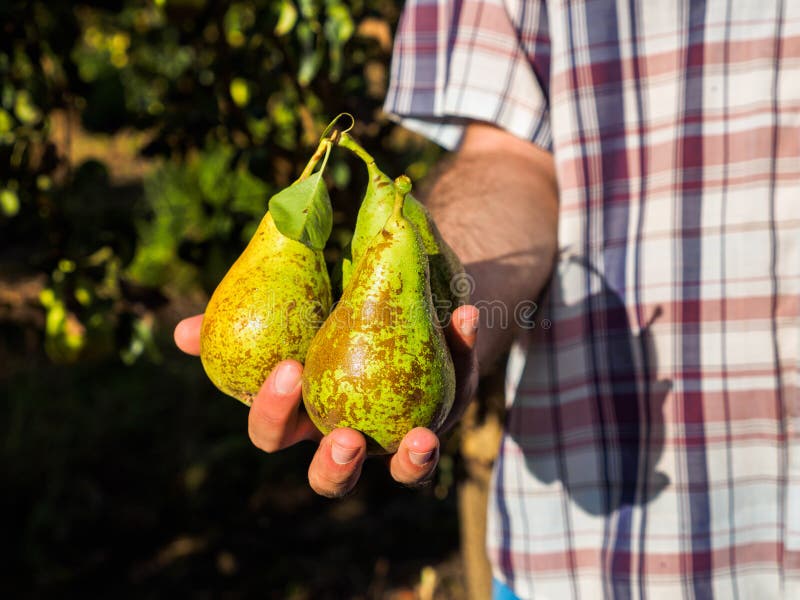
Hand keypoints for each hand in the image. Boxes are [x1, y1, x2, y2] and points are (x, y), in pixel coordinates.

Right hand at [173, 304, 478, 497]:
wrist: (399, 297)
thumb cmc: (334, 313)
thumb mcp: (289, 314)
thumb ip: (239, 323)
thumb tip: (182, 333)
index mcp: (305, 415)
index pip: (275, 434)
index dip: (274, 413)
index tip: (286, 371)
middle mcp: (350, 436)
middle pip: (332, 476)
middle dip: (335, 467)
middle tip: (343, 441)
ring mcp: (398, 433)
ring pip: (405, 469)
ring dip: (413, 459)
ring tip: (419, 437)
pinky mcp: (448, 407)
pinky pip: (459, 384)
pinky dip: (462, 350)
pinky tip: (463, 315)